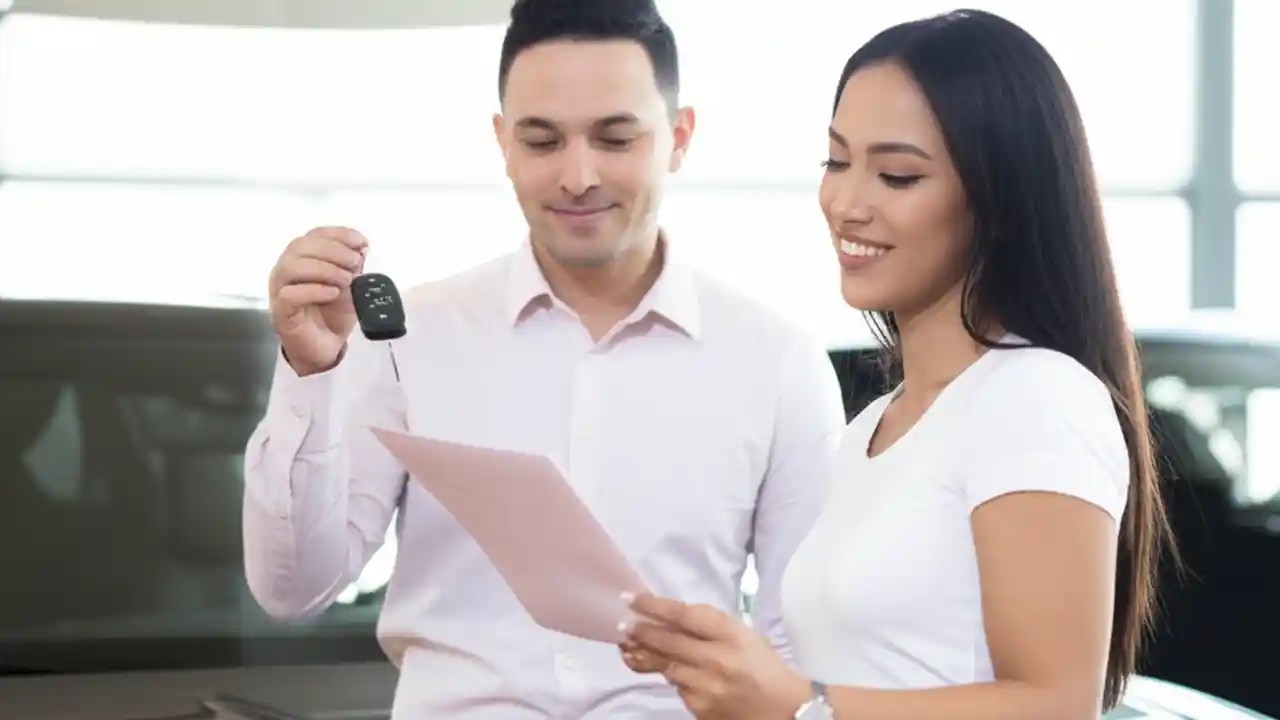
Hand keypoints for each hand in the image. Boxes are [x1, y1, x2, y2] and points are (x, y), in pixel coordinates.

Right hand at [268, 226, 367, 374]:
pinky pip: (289, 294)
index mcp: (302, 259)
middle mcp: (286, 270)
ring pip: (291, 266)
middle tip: (355, 264)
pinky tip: (332, 293)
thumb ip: (352, 266)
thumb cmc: (333, 314)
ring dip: (324, 269)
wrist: (325, 348)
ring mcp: (279, 290)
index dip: (338, 234)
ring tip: (345, 280)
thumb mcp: (350, 286)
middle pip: (300, 246)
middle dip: (333, 250)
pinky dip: (314, 290)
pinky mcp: (281, 312)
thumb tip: (360, 249)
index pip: (314, 235)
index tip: (361, 243)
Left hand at [625, 593, 810, 719]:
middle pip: (667, 642)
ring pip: (666, 666)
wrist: (782, 708)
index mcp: (730, 634)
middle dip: (640, 632)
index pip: (683, 615)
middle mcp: (716, 659)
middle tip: (622, 626)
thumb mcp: (742, 633)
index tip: (631, 599)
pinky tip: (675, 671)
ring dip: (646, 655)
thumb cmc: (761, 664)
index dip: (653, 606)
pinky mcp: (700, 708)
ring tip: (630, 647)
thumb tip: (668, 616)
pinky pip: (678, 687)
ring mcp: (706, 687)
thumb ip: (709, 624)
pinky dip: (674, 677)